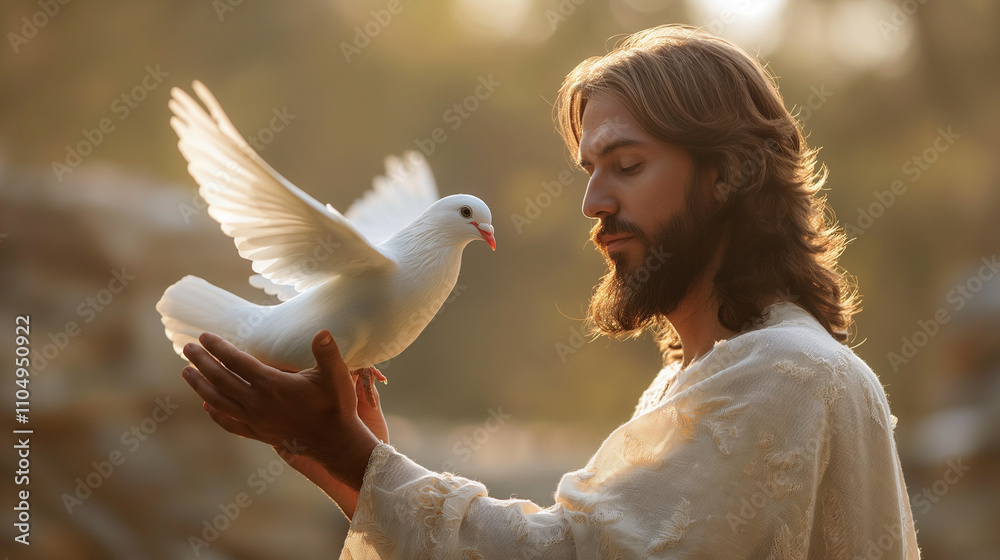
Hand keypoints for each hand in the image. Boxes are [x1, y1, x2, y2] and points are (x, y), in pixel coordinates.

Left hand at [181, 330, 379, 490]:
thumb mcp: (336, 376)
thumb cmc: (336, 406)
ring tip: (187, 372)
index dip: (219, 348)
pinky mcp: (259, 433)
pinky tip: (205, 406)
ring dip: (200, 386)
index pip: (237, 362)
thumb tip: (322, 331)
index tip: (204, 336)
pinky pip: (229, 422)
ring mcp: (256, 420)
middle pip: (220, 379)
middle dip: (201, 362)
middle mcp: (258, 403)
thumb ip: (327, 352)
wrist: (335, 443)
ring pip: (218, 401)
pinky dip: (214, 413)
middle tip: (187, 347)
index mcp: (272, 385)